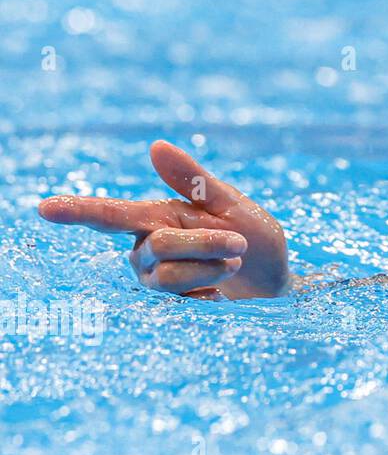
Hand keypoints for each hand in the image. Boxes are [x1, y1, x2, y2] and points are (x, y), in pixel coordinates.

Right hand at [39, 140, 289, 298]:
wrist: (277, 283)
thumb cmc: (255, 239)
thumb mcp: (233, 205)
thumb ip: (195, 181)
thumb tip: (156, 145)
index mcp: (158, 217)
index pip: (111, 214)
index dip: (77, 210)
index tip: (44, 208)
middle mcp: (146, 249)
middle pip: (161, 245)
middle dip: (208, 243)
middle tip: (240, 244)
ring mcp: (153, 281)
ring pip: (170, 275)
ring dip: (212, 267)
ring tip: (233, 264)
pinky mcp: (167, 308)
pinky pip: (182, 301)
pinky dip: (211, 291)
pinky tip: (222, 292)